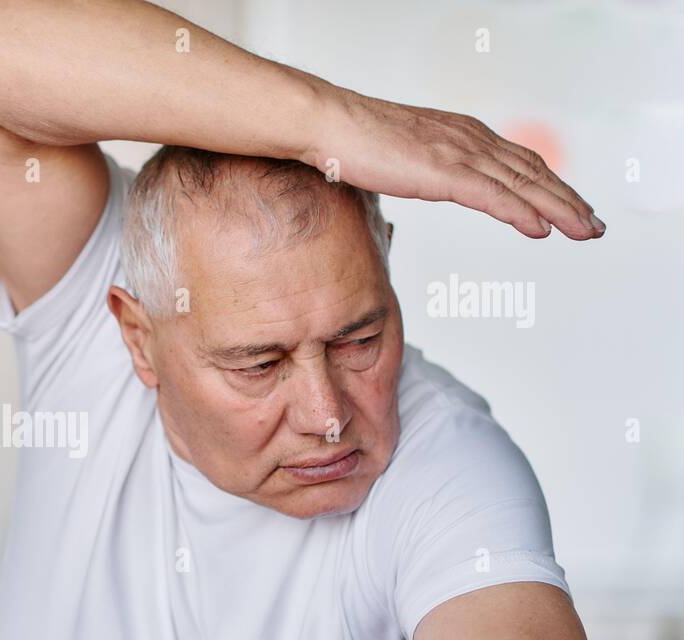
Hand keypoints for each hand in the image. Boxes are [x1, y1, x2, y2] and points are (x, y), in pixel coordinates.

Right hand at [307, 86, 603, 239]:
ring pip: (524, 184)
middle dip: (567, 200)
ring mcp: (459, 153)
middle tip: (592, 225)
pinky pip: (494, 197)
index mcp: (461, 134)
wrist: (329, 125)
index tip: (567, 205)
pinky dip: (523, 213)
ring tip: (583, 231)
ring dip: (560, 209)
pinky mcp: (445, 172)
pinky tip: (542, 229)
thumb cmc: (350, 142)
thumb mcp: (398, 155)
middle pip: (533, 172)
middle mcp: (470, 139)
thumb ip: (419, 167)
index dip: (549, 185)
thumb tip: (414, 180)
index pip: (518, 162)